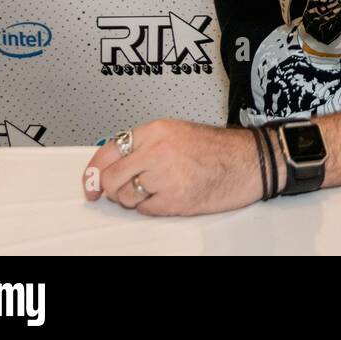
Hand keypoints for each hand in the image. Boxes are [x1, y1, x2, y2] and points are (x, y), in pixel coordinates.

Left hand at [82, 119, 279, 216]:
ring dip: (136, 199)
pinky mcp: (174, 198)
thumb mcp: (178, 133)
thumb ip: (146, 145)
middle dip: (116, 188)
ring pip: (126, 196)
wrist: (250, 160)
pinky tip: (172, 195)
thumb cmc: (220, 149)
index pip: (108, 150)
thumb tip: (113, 164)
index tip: (90, 182)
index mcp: (157, 129)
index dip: (94, 171)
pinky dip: (154, 208)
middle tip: (128, 189)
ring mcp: (165, 174)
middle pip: (112, 177)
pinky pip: (146, 209)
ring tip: (159, 189)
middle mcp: (158, 149)